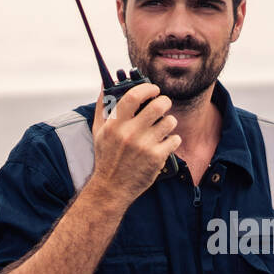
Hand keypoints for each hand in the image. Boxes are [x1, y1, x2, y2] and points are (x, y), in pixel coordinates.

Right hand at [89, 83, 179, 206]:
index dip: (148, 88)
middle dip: (165, 101)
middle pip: (158, 105)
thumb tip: (106, 85)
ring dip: (170, 121)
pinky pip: (174, 139)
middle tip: (164, 104)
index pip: (134, 96)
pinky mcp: (156, 158)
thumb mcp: (99, 131)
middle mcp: (129, 133)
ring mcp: (144, 146)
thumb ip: (102, 107)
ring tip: (164, 125)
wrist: (111, 187)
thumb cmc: (106, 157)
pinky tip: (165, 142)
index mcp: (115, 124)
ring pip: (170, 121)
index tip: (153, 89)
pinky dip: (173, 139)